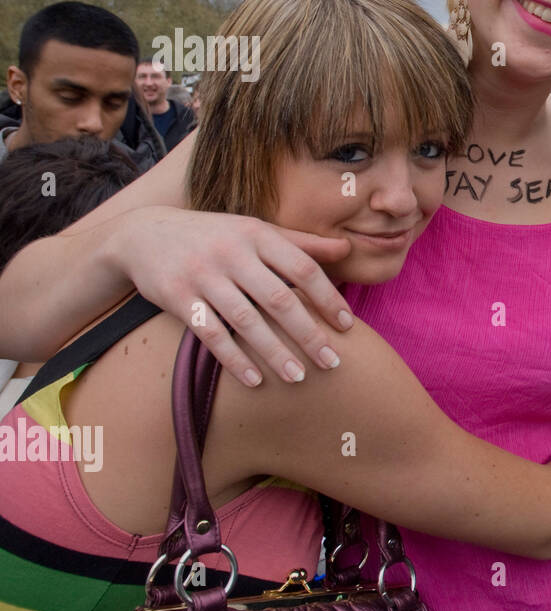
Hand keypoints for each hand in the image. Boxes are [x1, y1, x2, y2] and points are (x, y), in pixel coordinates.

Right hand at [112, 206, 352, 385]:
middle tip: (332, 363)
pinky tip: (254, 380)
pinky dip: (233, 358)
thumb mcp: (256, 231)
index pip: (302, 267)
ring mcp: (202, 275)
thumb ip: (301, 243)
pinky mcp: (176, 297)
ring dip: (274, 352)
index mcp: (257, 234)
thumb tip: (347, 249)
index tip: (347, 326)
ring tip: (298, 377)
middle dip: (308, 333)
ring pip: (245, 320)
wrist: (143, 235)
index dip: (327, 298)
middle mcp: (231, 252)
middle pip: (278, 298)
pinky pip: (210, 334)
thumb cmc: (214, 236)